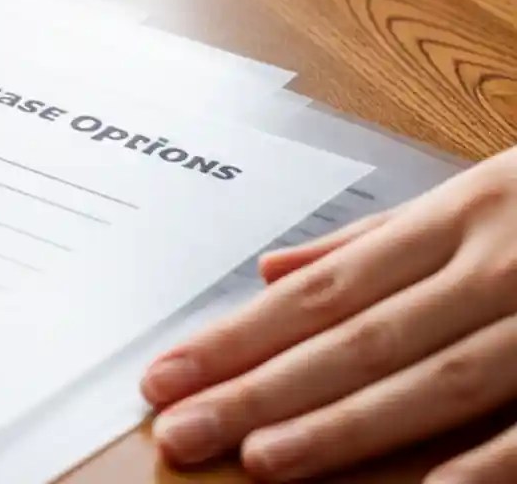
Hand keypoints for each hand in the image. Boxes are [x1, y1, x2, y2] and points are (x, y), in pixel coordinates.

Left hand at [142, 146, 516, 482]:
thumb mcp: (482, 191)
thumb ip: (379, 236)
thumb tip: (277, 269)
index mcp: (456, 217)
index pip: (321, 290)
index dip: (237, 335)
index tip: (165, 373)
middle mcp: (496, 261)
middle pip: (356, 337)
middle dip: (259, 388)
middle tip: (179, 429)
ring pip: (434, 377)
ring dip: (344, 424)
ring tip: (260, 461)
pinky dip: (490, 457)